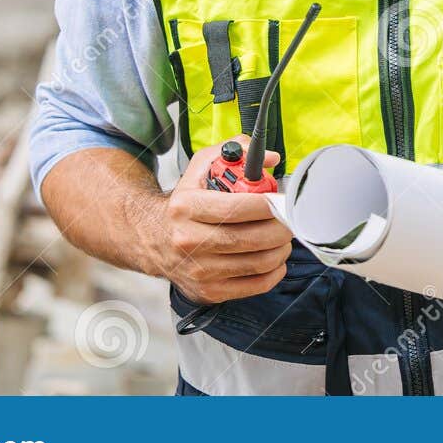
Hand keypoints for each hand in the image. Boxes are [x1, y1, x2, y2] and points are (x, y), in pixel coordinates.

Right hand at [147, 136, 290, 304]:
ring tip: (282, 237)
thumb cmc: (186, 202)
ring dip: (281, 249)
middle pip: (250, 238)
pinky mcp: (208, 291)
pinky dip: (274, 272)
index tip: (283, 201)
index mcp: (186, 207)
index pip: (236, 208)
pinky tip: (274, 258)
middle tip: (289, 219)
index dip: (267, 205)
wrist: (153, 238)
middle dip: (281, 228)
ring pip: (258, 263)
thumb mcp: (202, 167)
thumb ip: (236, 151)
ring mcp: (198, 270)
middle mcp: (188, 240)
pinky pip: (255, 285)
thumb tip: (270, 159)